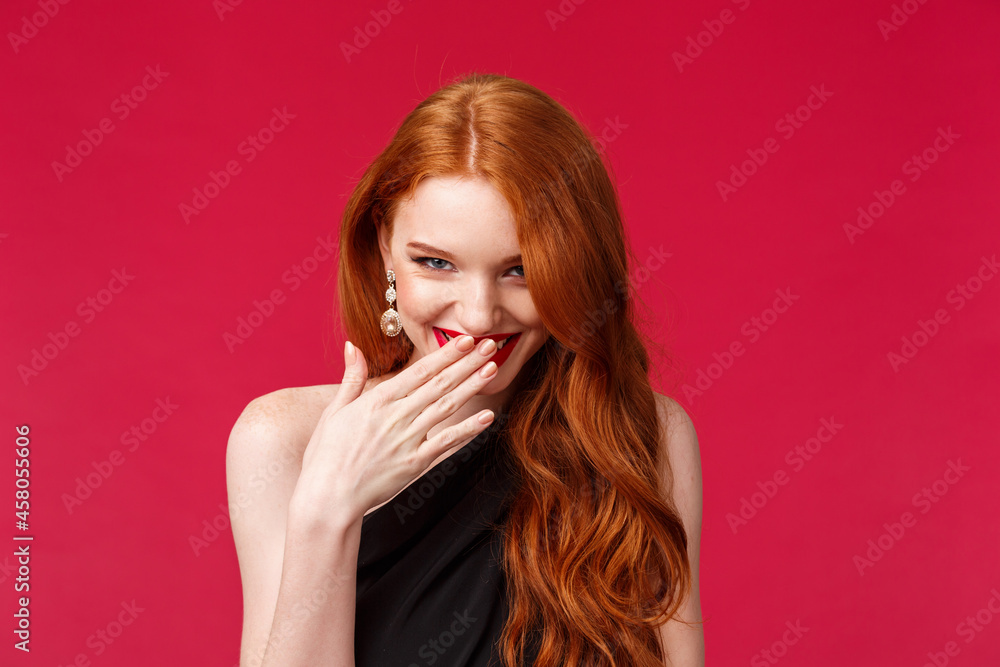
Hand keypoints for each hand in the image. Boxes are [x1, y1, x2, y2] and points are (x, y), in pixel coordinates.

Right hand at [294, 334, 499, 520]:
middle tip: (490, 344)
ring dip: (472, 387)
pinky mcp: (415, 464)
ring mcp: (407, 440)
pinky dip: (468, 430)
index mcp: (377, 401)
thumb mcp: (334, 411)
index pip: (419, 371)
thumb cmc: (326, 455)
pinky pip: (447, 443)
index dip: (446, 354)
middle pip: (439, 384)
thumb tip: (352, 346)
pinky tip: (488, 417)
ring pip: (447, 407)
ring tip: (493, 370)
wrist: (327, 498)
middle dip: (467, 363)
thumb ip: (351, 378)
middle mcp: (396, 417)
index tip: (466, 339)